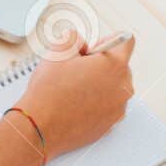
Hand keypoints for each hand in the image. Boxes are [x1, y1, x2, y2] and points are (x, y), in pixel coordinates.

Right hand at [12, 31, 135, 159]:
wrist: (40, 127)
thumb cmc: (49, 92)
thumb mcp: (58, 50)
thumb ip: (74, 37)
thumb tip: (80, 43)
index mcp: (115, 66)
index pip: (126, 41)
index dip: (106, 41)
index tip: (91, 50)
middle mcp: (123, 88)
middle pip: (119, 66)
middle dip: (100, 65)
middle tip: (76, 71)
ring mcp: (118, 109)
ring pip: (113, 87)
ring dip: (98, 85)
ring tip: (73, 90)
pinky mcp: (110, 125)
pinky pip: (107, 106)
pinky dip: (96, 103)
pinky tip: (75, 104)